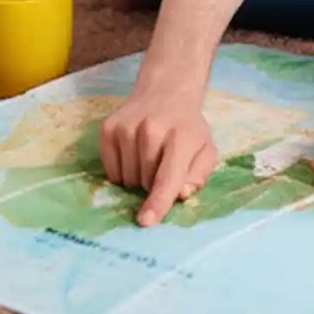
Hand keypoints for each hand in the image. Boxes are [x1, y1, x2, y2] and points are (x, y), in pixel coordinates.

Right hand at [99, 85, 219, 226]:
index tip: (146, 221)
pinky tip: (134, 153)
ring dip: (138, 178)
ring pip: (127, 179)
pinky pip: (111, 171)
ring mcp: (126, 128)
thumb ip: (198, 175)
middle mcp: (151, 130)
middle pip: (146, 182)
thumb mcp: (205, 150)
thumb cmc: (188, 128)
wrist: (165, 92)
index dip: (158, 201)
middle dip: (154, 185)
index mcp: (182, 137)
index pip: (168, 176)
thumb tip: (181, 195)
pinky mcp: (108, 129)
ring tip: (149, 156)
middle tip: (163, 165)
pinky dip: (122, 171)